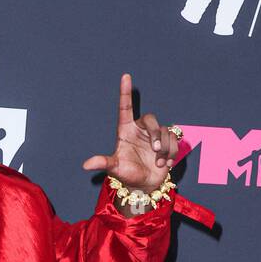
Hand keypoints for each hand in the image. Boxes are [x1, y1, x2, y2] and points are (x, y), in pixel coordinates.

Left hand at [82, 73, 181, 190]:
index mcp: (126, 130)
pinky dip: (171, 153)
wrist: (144, 185)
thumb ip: (103, 163)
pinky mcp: (167, 141)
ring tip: (158, 162)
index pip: (125, 108)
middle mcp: (140, 129)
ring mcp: (154, 135)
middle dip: (155, 134)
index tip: (125, 76)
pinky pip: (174, 139)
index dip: (125, 92)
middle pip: (151, 119)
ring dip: (163, 149)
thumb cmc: (127, 174)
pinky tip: (164, 163)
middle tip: (155, 150)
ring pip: (165, 131)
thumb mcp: (115, 168)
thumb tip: (86, 165)